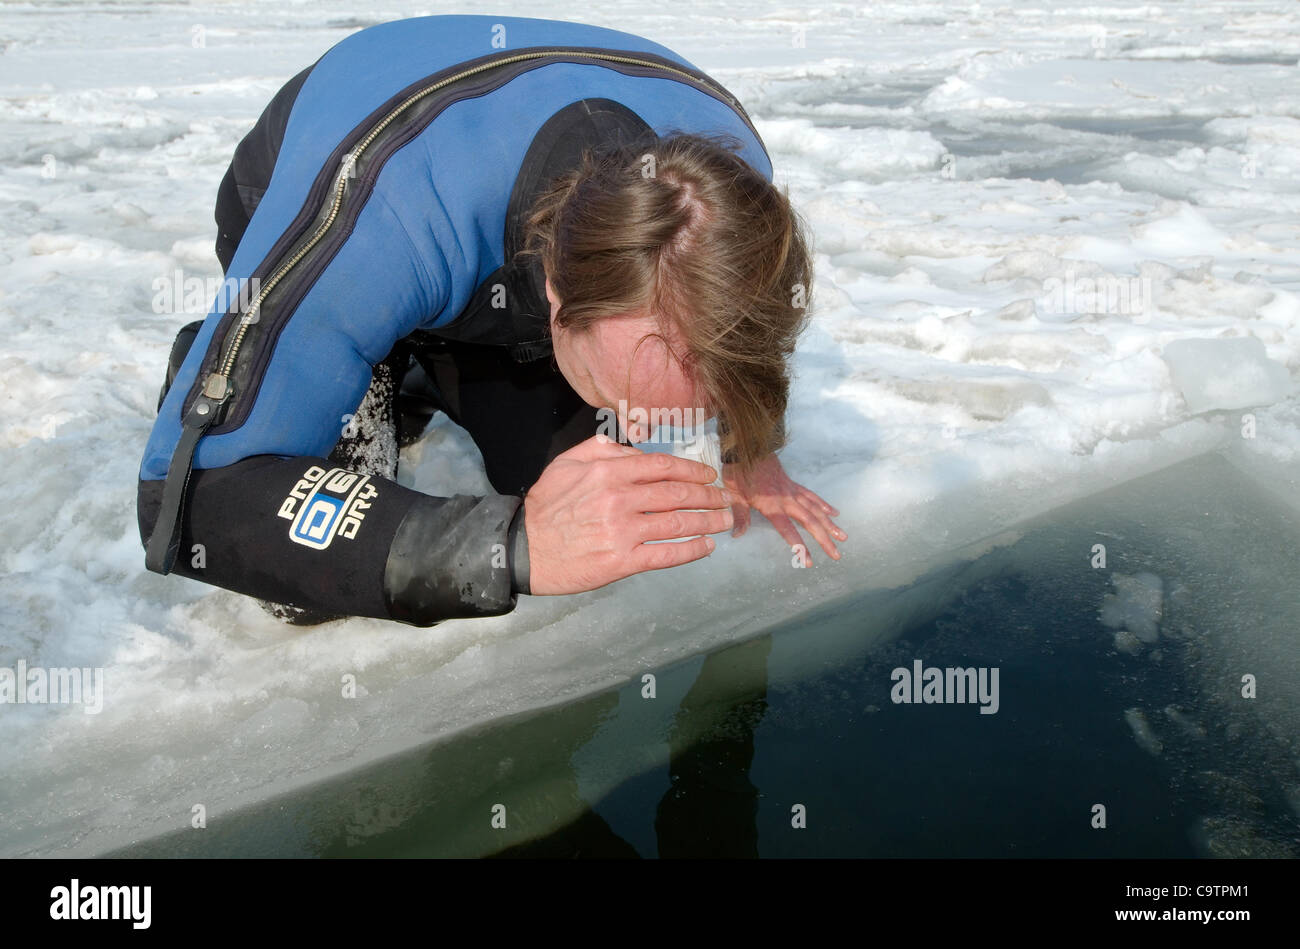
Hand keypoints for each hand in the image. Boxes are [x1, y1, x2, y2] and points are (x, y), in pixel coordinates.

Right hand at [524, 434, 732, 594]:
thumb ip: (603, 450)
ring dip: (708, 521)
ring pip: (678, 523)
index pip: (662, 467)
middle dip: (708, 495)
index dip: (692, 471)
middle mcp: (620, 499)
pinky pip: (666, 555)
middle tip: (727, 498)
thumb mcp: (568, 463)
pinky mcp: (623, 562)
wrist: (524, 549)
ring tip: (724, 520)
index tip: (710, 476)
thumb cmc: (547, 505)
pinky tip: (706, 547)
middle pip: (677, 494)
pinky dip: (691, 551)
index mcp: (609, 472)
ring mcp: (624, 532)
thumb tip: (637, 451)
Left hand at [724, 453, 845, 564]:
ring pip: (816, 510)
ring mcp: (793, 491)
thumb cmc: (739, 471)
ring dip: (830, 525)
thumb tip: (737, 535)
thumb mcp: (734, 494)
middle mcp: (787, 500)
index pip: (788, 530)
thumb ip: (740, 515)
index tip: (809, 561)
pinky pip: (812, 496)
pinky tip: (834, 514)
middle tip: (837, 555)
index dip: (799, 546)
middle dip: (825, 540)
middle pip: (810, 523)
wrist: (748, 446)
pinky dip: (824, 505)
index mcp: (771, 505)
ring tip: (843, 537)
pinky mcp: (794, 484)